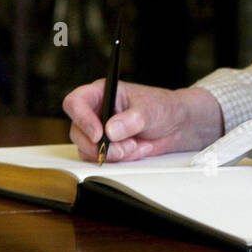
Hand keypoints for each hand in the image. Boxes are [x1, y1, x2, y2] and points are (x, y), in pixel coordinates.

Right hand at [62, 80, 223, 162]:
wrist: (176, 125)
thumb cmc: (162, 107)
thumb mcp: (150, 109)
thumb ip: (132, 119)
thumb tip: (111, 130)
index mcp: (101, 93)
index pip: (76, 103)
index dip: (82, 119)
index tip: (99, 135)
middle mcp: (95, 111)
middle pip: (78, 131)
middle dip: (101, 145)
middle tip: (124, 148)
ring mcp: (98, 130)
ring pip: (87, 148)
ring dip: (112, 153)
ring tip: (135, 145)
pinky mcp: (105, 146)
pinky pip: (100, 158)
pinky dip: (119, 158)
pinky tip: (136, 149)